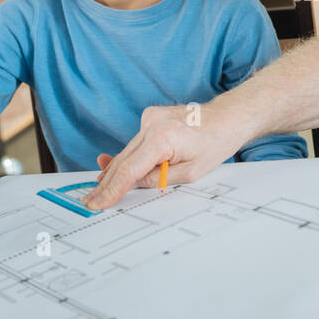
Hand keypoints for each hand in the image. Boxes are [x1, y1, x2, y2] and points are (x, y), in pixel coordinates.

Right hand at [83, 103, 243, 209]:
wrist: (227, 118)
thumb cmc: (215, 144)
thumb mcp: (189, 173)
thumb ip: (157, 179)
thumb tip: (132, 183)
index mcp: (163, 137)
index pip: (130, 169)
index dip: (112, 189)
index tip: (97, 202)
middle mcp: (152, 123)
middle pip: (123, 160)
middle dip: (107, 183)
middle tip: (90, 200)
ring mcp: (150, 117)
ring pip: (127, 151)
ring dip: (118, 170)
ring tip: (100, 191)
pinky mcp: (150, 116)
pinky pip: (136, 143)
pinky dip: (131, 157)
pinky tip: (118, 169)